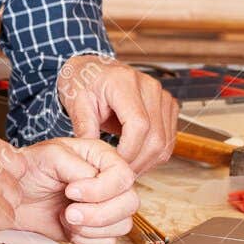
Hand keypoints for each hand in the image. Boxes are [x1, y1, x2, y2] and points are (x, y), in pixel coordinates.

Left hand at [13, 138, 138, 243]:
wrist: (13, 197)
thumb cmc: (29, 170)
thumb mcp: (47, 156)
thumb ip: (74, 164)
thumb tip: (92, 179)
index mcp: (101, 158)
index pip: (123, 176)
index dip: (100, 189)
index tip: (71, 191)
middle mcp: (108, 182)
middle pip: (129, 203)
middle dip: (98, 213)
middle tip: (69, 213)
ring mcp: (105, 206)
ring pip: (123, 225)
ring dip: (91, 228)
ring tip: (65, 217)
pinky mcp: (97, 229)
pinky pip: (108, 242)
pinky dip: (87, 241)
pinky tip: (69, 229)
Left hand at [58, 55, 179, 172]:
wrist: (94, 69)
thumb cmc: (83, 82)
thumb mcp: (75, 103)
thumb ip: (84, 128)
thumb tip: (94, 157)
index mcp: (124, 82)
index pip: (139, 125)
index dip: (128, 151)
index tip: (113, 164)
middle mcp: (149, 87)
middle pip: (155, 137)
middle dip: (137, 162)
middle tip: (117, 173)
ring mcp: (162, 96)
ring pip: (165, 142)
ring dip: (146, 162)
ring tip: (124, 168)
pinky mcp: (168, 106)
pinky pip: (167, 140)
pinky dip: (153, 155)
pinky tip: (134, 159)